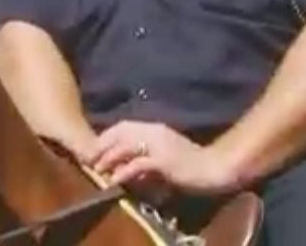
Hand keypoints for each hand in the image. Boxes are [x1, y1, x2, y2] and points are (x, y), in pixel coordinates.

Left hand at [88, 121, 241, 196]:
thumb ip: (148, 161)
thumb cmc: (192, 164)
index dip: (108, 136)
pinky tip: (115, 180)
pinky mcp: (163, 160)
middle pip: (121, 132)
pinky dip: (124, 172)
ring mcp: (159, 144)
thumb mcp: (166, 159)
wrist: (214, 167)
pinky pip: (138, 164)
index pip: (125, 125)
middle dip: (103, 145)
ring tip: (98, 169)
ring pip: (126, 146)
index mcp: (156, 129)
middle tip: (91, 159)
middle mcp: (155, 131)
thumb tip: (130, 171)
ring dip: (109, 157)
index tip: (96, 148)